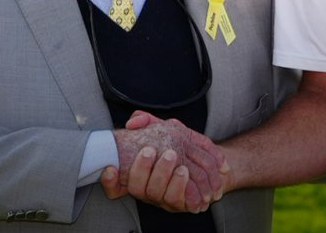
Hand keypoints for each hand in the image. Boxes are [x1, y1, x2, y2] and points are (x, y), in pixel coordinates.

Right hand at [100, 112, 226, 212]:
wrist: (216, 164)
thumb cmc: (182, 147)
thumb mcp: (165, 130)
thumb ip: (148, 122)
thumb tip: (133, 122)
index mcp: (139, 176)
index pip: (115, 187)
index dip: (109, 182)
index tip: (110, 168)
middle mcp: (148, 190)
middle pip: (137, 188)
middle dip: (142, 169)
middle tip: (152, 151)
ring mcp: (164, 198)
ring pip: (156, 193)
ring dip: (163, 175)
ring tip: (174, 160)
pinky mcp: (182, 203)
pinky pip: (178, 200)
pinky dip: (181, 187)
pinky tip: (184, 172)